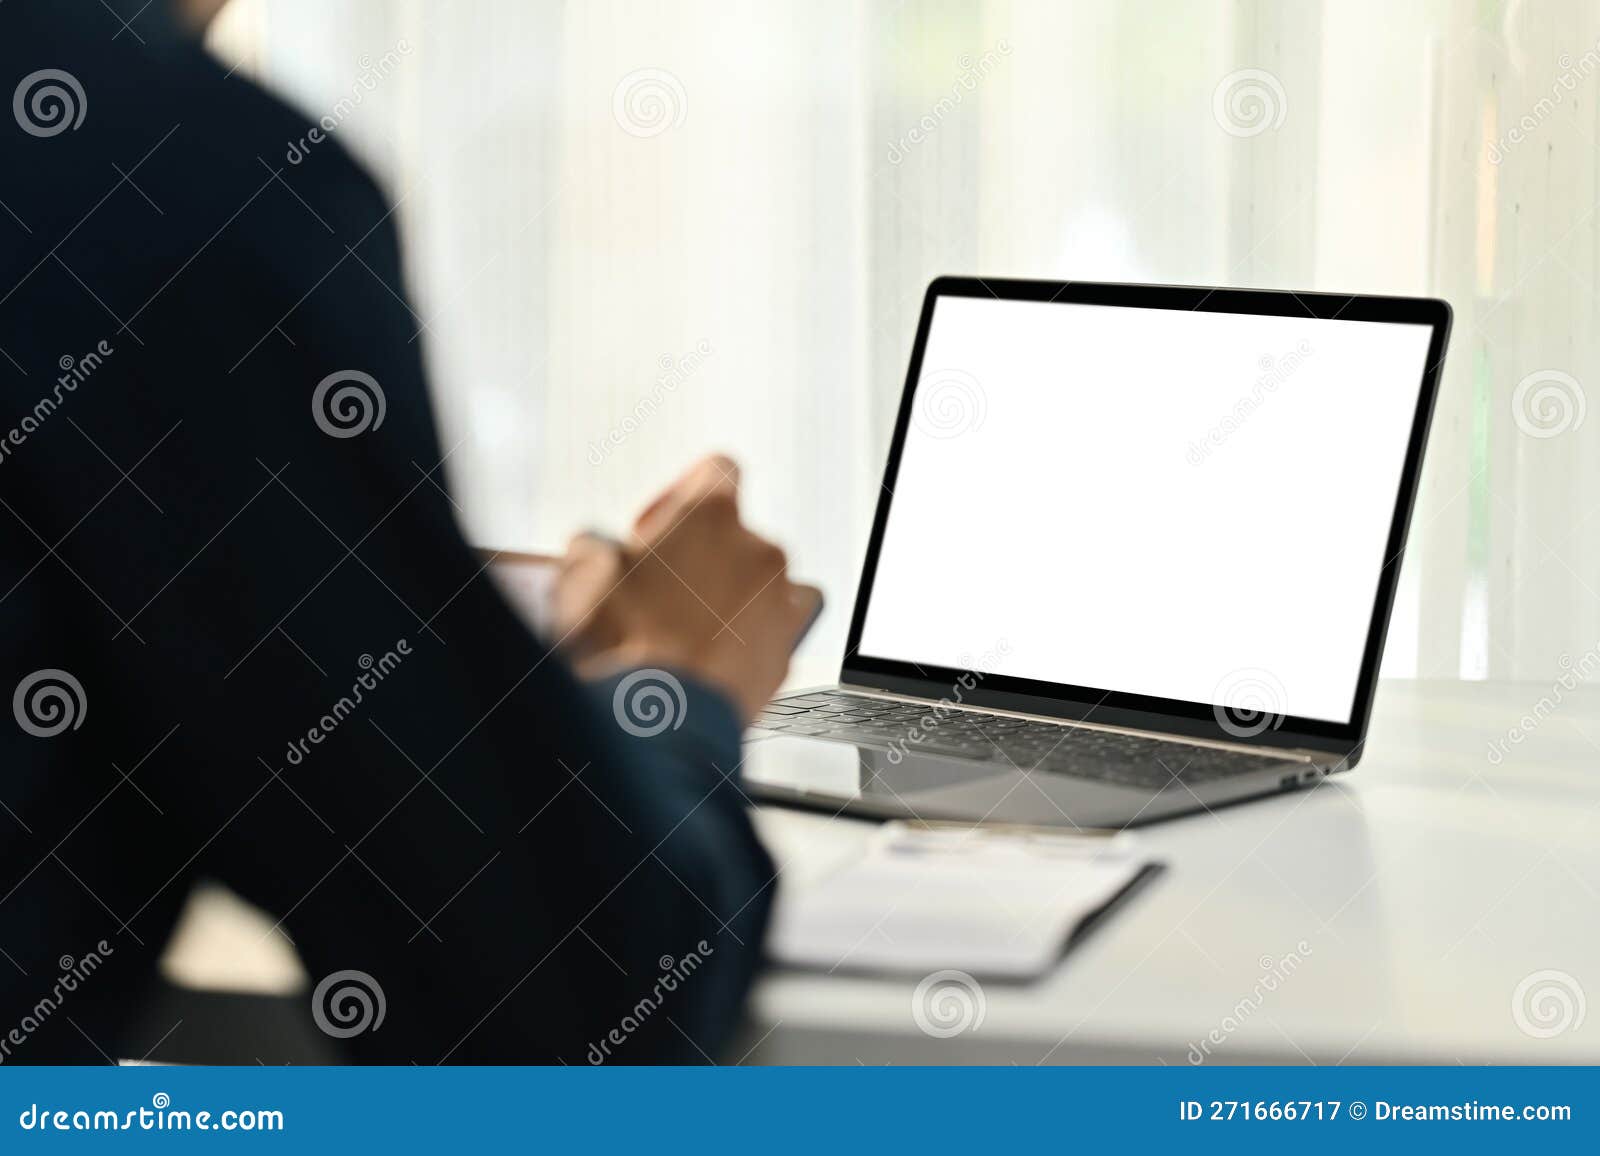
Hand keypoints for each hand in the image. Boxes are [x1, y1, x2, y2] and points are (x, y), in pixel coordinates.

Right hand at [551, 455, 819, 724]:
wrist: (659, 720)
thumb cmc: (624, 645)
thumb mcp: (582, 576)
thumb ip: (596, 547)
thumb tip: (596, 552)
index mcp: (712, 515)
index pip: (717, 471)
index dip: (680, 497)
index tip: (658, 530)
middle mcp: (759, 551)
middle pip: (735, 538)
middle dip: (699, 560)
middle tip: (659, 592)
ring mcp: (780, 604)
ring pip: (755, 588)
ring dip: (724, 601)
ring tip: (680, 634)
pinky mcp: (787, 653)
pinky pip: (770, 634)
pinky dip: (744, 643)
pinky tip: (704, 663)